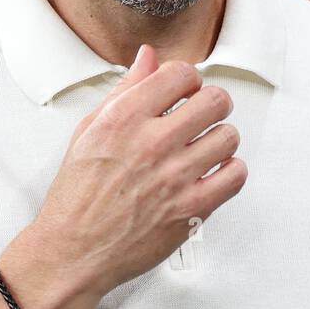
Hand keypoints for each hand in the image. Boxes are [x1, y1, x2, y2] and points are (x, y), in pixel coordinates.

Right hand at [31, 44, 245, 298]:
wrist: (74, 250)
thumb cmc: (78, 195)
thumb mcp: (89, 130)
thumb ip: (124, 90)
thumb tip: (147, 58)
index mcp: (124, 118)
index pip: (181, 74)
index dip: (188, 79)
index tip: (185, 89)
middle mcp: (151, 144)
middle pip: (215, 100)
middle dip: (212, 102)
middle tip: (203, 114)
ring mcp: (174, 177)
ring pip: (229, 136)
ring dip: (221, 137)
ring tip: (206, 146)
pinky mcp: (192, 209)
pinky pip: (235, 176)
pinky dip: (230, 171)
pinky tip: (213, 172)